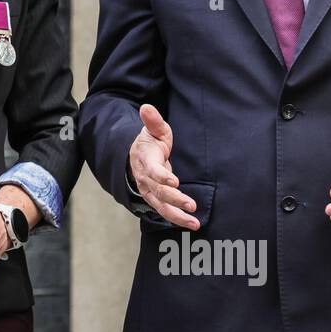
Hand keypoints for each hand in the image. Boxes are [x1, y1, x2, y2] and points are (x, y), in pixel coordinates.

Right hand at [127, 103, 197, 229]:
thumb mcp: (153, 130)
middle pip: (159, 192)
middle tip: (191, 205)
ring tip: (194, 223)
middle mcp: (145, 180)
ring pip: (161, 206)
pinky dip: (177, 219)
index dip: (162, 177)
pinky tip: (192, 224)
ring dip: (177, 216)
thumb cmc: (149, 143)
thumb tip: (147, 107)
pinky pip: (165, 212)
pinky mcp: (155, 199)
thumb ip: (153, 121)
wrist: (136, 158)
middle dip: (175, 199)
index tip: (174, 182)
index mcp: (146, 161)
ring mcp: (149, 191)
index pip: (152, 171)